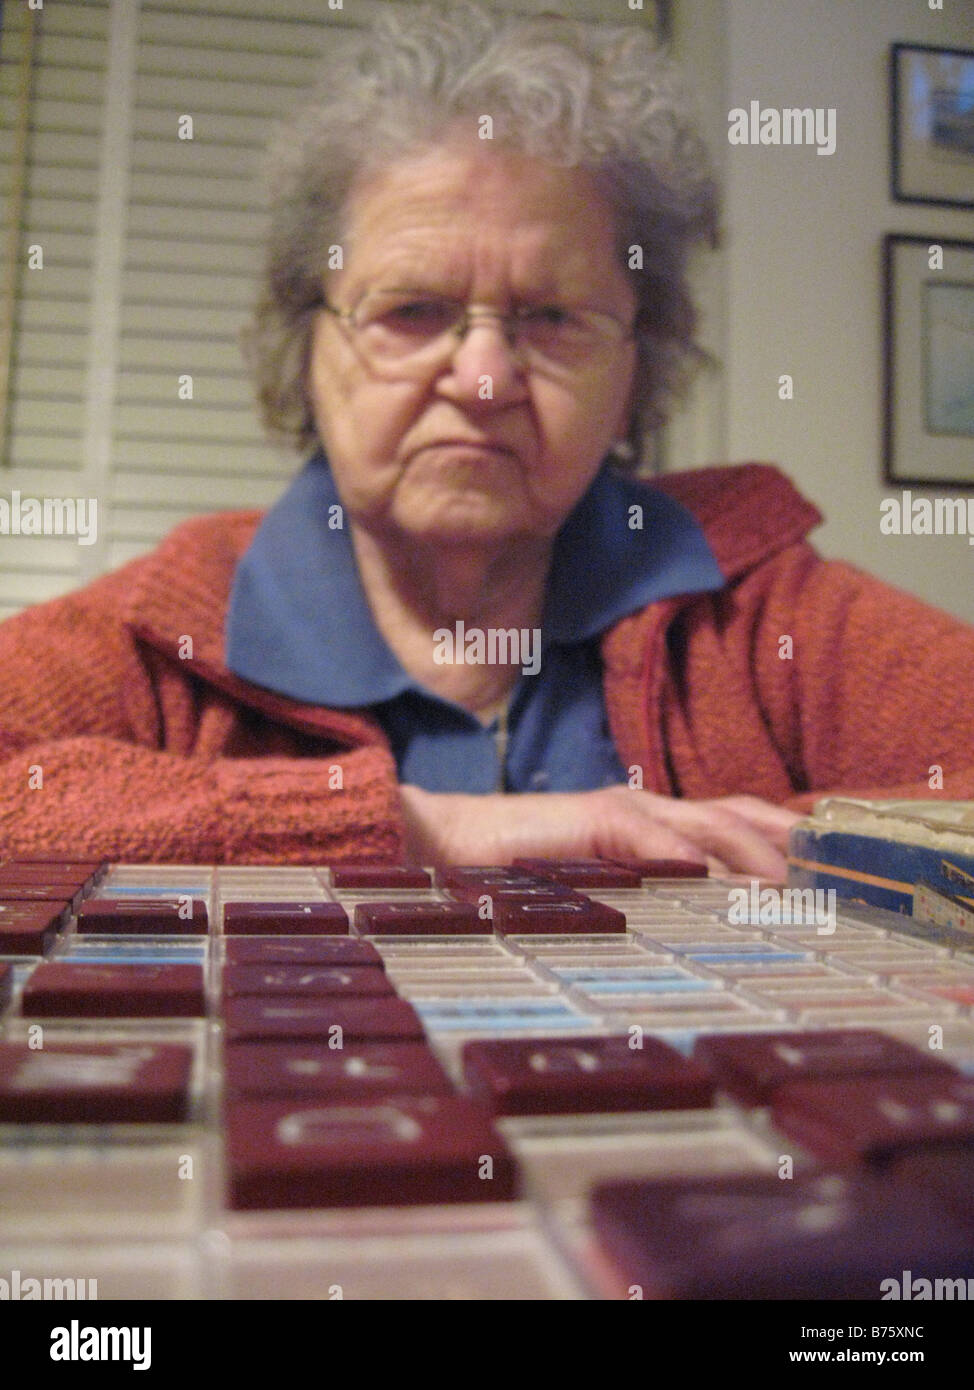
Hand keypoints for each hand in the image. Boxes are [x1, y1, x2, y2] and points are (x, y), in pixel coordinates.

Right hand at [400, 784, 798, 878]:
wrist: (444, 849)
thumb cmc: (519, 878)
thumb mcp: (596, 895)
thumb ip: (643, 904)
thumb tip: (699, 945)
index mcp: (652, 829)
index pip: (734, 825)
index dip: (784, 842)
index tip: (827, 873)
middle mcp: (645, 811)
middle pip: (738, 813)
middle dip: (790, 840)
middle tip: (833, 876)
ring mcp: (618, 810)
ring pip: (705, 819)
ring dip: (752, 850)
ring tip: (792, 883)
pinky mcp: (585, 819)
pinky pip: (641, 831)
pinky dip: (678, 849)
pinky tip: (705, 872)